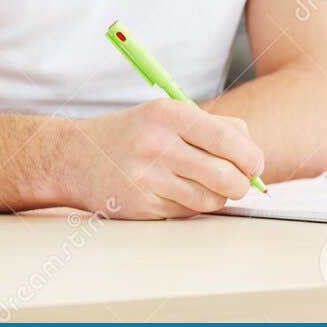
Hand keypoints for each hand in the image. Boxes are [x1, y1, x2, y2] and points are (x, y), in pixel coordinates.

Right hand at [66, 100, 264, 218]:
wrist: (71, 156)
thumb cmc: (128, 135)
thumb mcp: (163, 116)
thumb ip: (211, 128)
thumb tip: (255, 157)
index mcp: (167, 114)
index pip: (231, 141)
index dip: (252, 159)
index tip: (254, 166)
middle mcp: (156, 143)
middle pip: (228, 176)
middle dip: (240, 184)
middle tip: (237, 183)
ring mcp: (147, 176)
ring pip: (211, 199)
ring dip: (215, 197)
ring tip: (201, 185)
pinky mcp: (141, 204)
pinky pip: (187, 212)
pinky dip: (190, 206)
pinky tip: (174, 192)